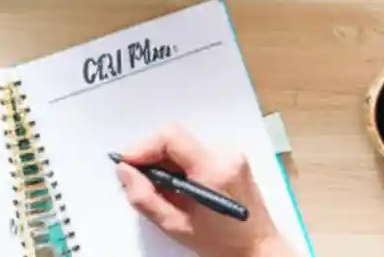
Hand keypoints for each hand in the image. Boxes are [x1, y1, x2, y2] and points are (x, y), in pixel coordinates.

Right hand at [116, 126, 292, 256]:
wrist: (258, 248)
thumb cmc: (223, 244)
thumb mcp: (176, 226)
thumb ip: (145, 198)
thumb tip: (125, 172)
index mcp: (214, 170)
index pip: (171, 137)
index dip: (143, 146)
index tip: (127, 162)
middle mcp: (226, 155)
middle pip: (176, 139)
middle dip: (152, 155)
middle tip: (138, 178)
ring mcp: (232, 154)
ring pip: (184, 145)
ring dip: (166, 161)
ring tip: (162, 188)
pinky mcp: (233, 158)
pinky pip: (196, 151)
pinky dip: (181, 164)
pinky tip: (180, 186)